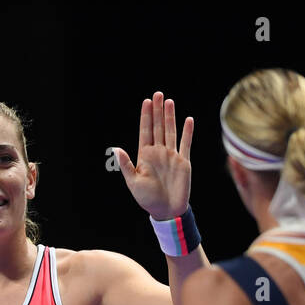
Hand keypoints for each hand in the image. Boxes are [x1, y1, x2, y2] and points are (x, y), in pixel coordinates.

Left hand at [112, 91, 193, 221]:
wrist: (167, 211)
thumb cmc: (148, 199)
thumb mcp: (134, 182)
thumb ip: (126, 165)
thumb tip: (115, 149)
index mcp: (145, 155)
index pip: (145, 131)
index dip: (146, 116)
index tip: (146, 102)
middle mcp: (158, 152)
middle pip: (158, 127)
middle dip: (157, 111)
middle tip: (158, 94)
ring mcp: (171, 155)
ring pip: (170, 131)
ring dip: (170, 117)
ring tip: (169, 102)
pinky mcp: (183, 161)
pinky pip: (186, 143)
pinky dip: (187, 132)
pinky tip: (188, 120)